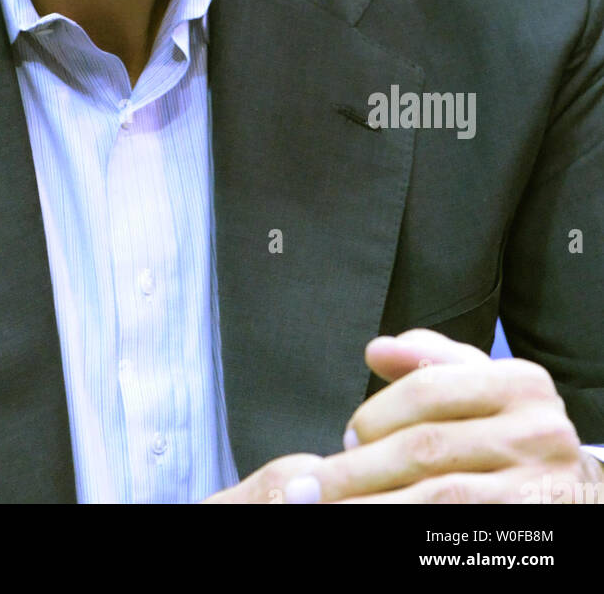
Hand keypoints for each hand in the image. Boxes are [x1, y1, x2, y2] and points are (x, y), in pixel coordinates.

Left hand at [203, 329, 602, 503]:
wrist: (572, 493)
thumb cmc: (508, 433)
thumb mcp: (480, 386)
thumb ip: (429, 361)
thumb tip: (376, 351)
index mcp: (520, 384)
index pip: (427, 390)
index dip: (376, 414)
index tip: (344, 437)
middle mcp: (537, 434)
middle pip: (425, 449)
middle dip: (359, 469)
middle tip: (313, 486)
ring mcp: (538, 489)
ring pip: (435, 500)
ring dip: (371, 506)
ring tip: (325, 510)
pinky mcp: (528, 533)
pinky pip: (451, 535)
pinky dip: (405, 531)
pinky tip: (367, 526)